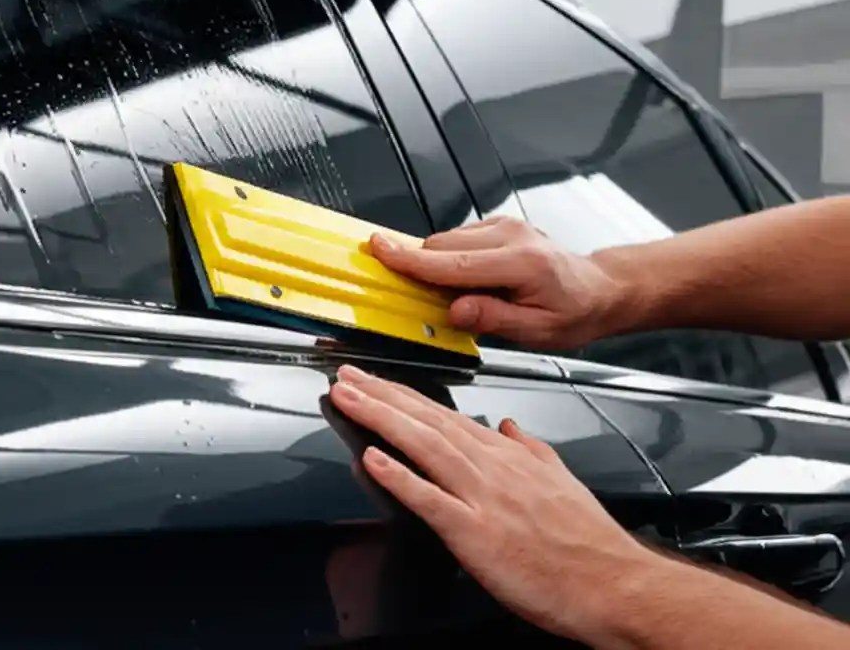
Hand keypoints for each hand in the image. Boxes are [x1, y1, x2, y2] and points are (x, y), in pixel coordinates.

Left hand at [330, 364, 660, 644]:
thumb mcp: (561, 479)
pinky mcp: (476, 533)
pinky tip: (373, 459)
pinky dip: (401, 477)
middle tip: (344, 374)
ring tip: (348, 399)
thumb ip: (531, 450)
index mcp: (507, 456)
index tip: (374, 380)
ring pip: (423, 445)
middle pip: (426, 420)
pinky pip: (430, 500)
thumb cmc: (587, 542)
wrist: (614, 583)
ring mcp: (482, 497)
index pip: (444, 414)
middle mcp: (491, 468)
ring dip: (381, 418)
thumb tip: (512, 427)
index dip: (403, 395)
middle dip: (381, 395)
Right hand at [369, 216, 627, 348]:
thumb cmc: (574, 312)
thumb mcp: (537, 331)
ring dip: (439, 266)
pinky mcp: (498, 225)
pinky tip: (472, 280)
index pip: (451, 263)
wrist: (599, 289)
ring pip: (445, 241)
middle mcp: (510, 236)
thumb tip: (455, 311)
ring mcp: (504, 226)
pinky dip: (452, 259)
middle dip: (423, 271)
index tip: (379, 250)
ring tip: (466, 294)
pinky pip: (457, 239)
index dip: (409, 260)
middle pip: (440, 246)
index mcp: (519, 263)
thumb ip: (492, 318)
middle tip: (432, 301)